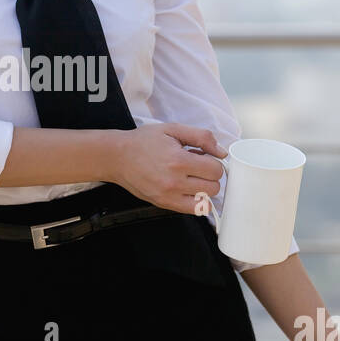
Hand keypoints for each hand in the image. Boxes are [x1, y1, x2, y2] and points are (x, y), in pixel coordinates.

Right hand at [109, 122, 227, 213]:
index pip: (215, 170)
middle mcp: (174, 182)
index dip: (214, 162)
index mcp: (179, 160)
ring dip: (204, 190)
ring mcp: (169, 196)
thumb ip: (201, 137)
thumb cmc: (144, 142)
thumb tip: (222, 152)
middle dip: (210, 176)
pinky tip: (187, 189)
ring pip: (206, 201)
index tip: (204, 158)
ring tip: (191, 178)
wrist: (117, 157)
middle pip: (214, 187)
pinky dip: (196, 201)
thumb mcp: (173, 129)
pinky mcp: (164, 204)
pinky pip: (193, 210)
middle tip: (197, 167)